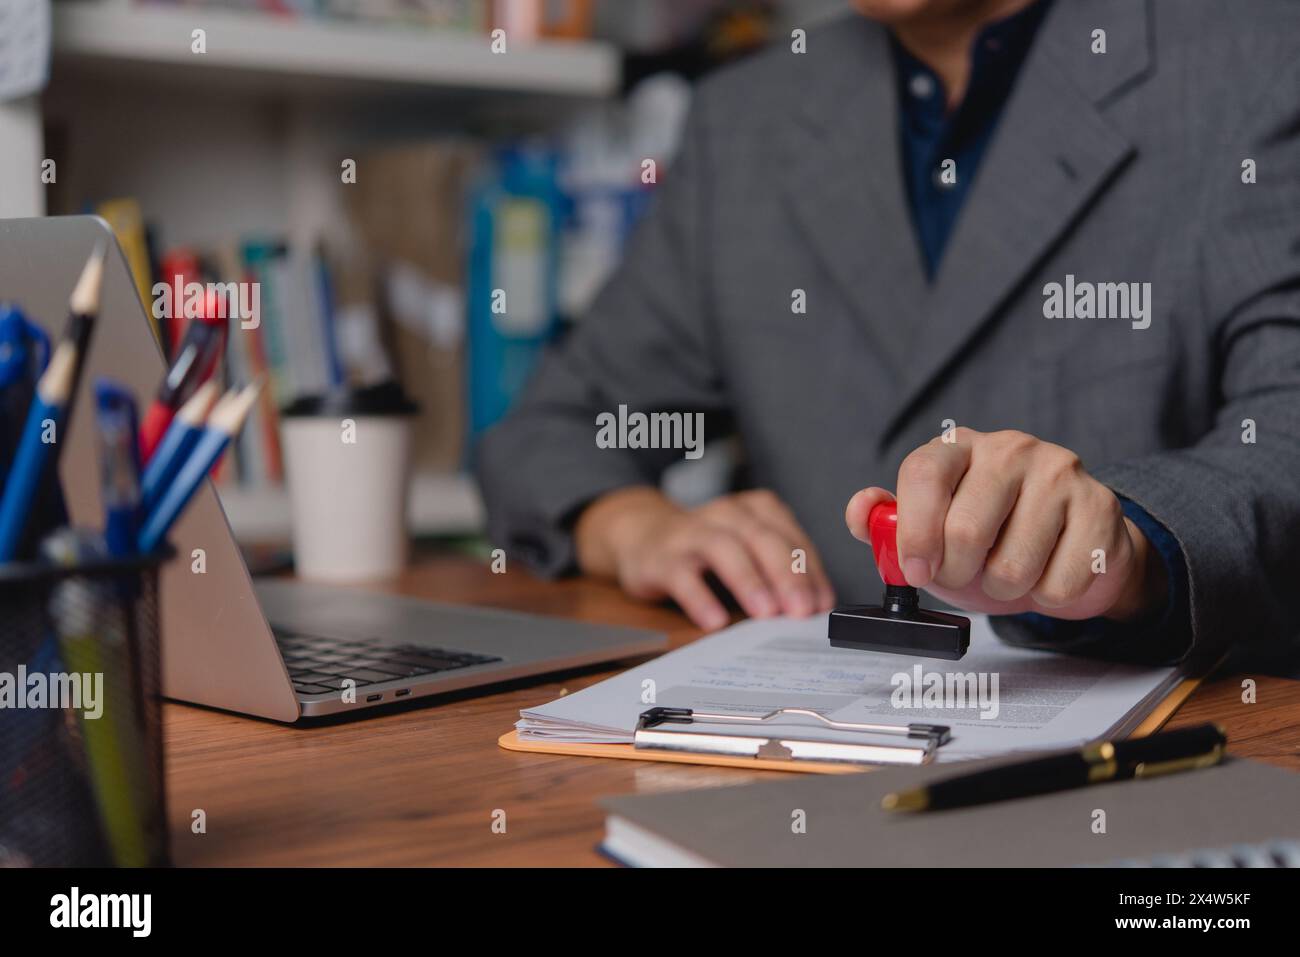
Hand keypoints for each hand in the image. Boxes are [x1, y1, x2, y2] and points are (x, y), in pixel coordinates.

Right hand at [576, 486, 835, 629]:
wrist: (643, 536)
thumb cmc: (708, 550)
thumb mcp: (749, 550)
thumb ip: (780, 572)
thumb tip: (816, 607)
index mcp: (755, 510)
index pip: (789, 537)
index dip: (810, 570)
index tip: (822, 604)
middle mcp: (725, 514)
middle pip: (761, 539)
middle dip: (786, 575)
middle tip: (802, 611)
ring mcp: (691, 533)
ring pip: (724, 549)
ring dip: (749, 581)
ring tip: (767, 613)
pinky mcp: (662, 558)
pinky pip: (682, 576)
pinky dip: (701, 598)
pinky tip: (715, 621)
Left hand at [845, 429, 1165, 620]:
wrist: (1070, 549)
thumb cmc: (990, 538)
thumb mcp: (930, 532)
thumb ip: (887, 525)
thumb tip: (862, 512)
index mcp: (959, 447)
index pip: (924, 474)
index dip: (914, 532)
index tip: (916, 570)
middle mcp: (1010, 449)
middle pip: (966, 529)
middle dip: (959, 573)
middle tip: (967, 575)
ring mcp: (1060, 473)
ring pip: (1013, 566)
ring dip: (1004, 589)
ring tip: (1010, 571)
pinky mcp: (1100, 508)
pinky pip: (1059, 583)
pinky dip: (1047, 595)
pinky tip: (1050, 570)